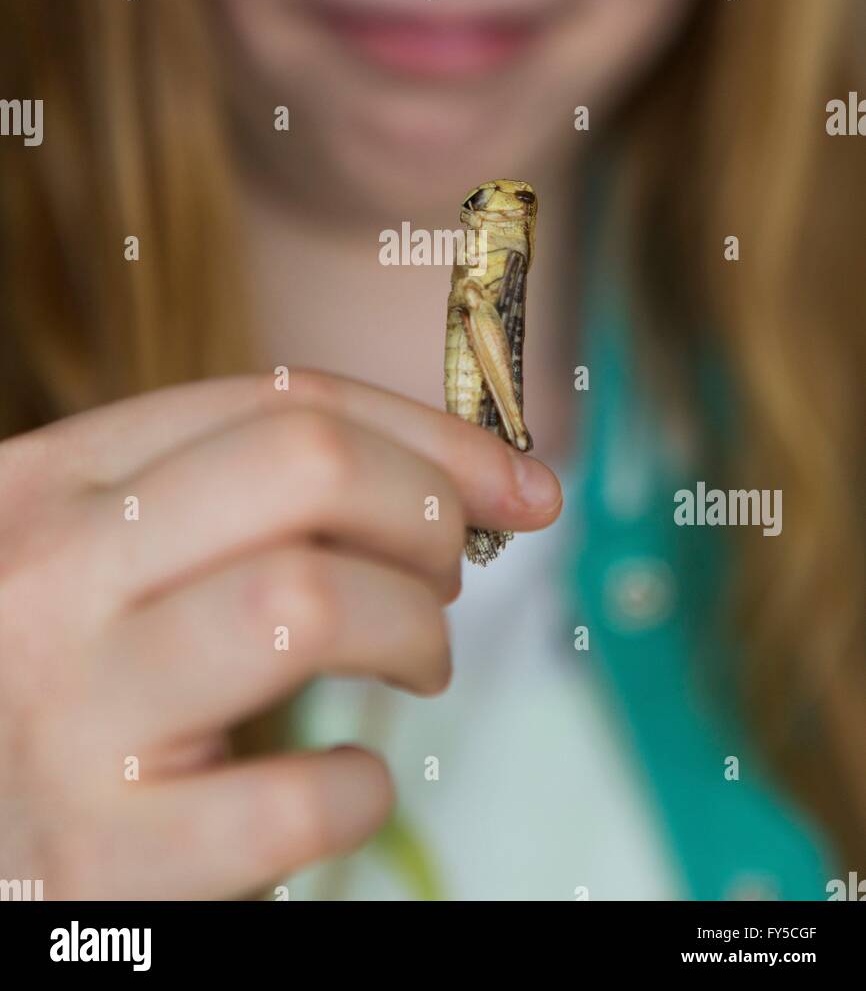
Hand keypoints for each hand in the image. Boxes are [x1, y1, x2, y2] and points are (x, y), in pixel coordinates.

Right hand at [0, 371, 560, 898]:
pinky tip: (341, 785)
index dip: (433, 433)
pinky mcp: (101, 856)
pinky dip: (361, 790)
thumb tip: (501, 483)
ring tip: (411, 661)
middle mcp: (50, 577)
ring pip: (309, 601)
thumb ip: (251, 494)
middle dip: (426, 509)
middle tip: (440, 573)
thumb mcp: (114, 550)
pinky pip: (294, 799)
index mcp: (56, 480)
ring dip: (412, 629)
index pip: (284, 401)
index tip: (517, 483)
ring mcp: (70, 716)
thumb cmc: (64, 674)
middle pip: (307, 467)